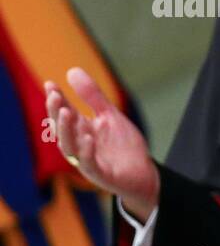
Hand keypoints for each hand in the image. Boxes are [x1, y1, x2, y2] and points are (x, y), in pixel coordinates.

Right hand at [44, 68, 158, 219]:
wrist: (142, 174)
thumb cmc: (123, 146)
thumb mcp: (110, 116)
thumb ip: (93, 97)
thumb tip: (71, 71)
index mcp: (80, 130)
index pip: (64, 112)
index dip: (56, 99)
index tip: (50, 83)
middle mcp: (79, 144)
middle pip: (61, 128)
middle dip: (55, 112)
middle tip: (54, 95)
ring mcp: (86, 160)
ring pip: (69, 146)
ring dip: (65, 130)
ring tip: (66, 111)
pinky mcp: (99, 174)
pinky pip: (88, 163)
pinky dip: (86, 151)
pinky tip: (88, 138)